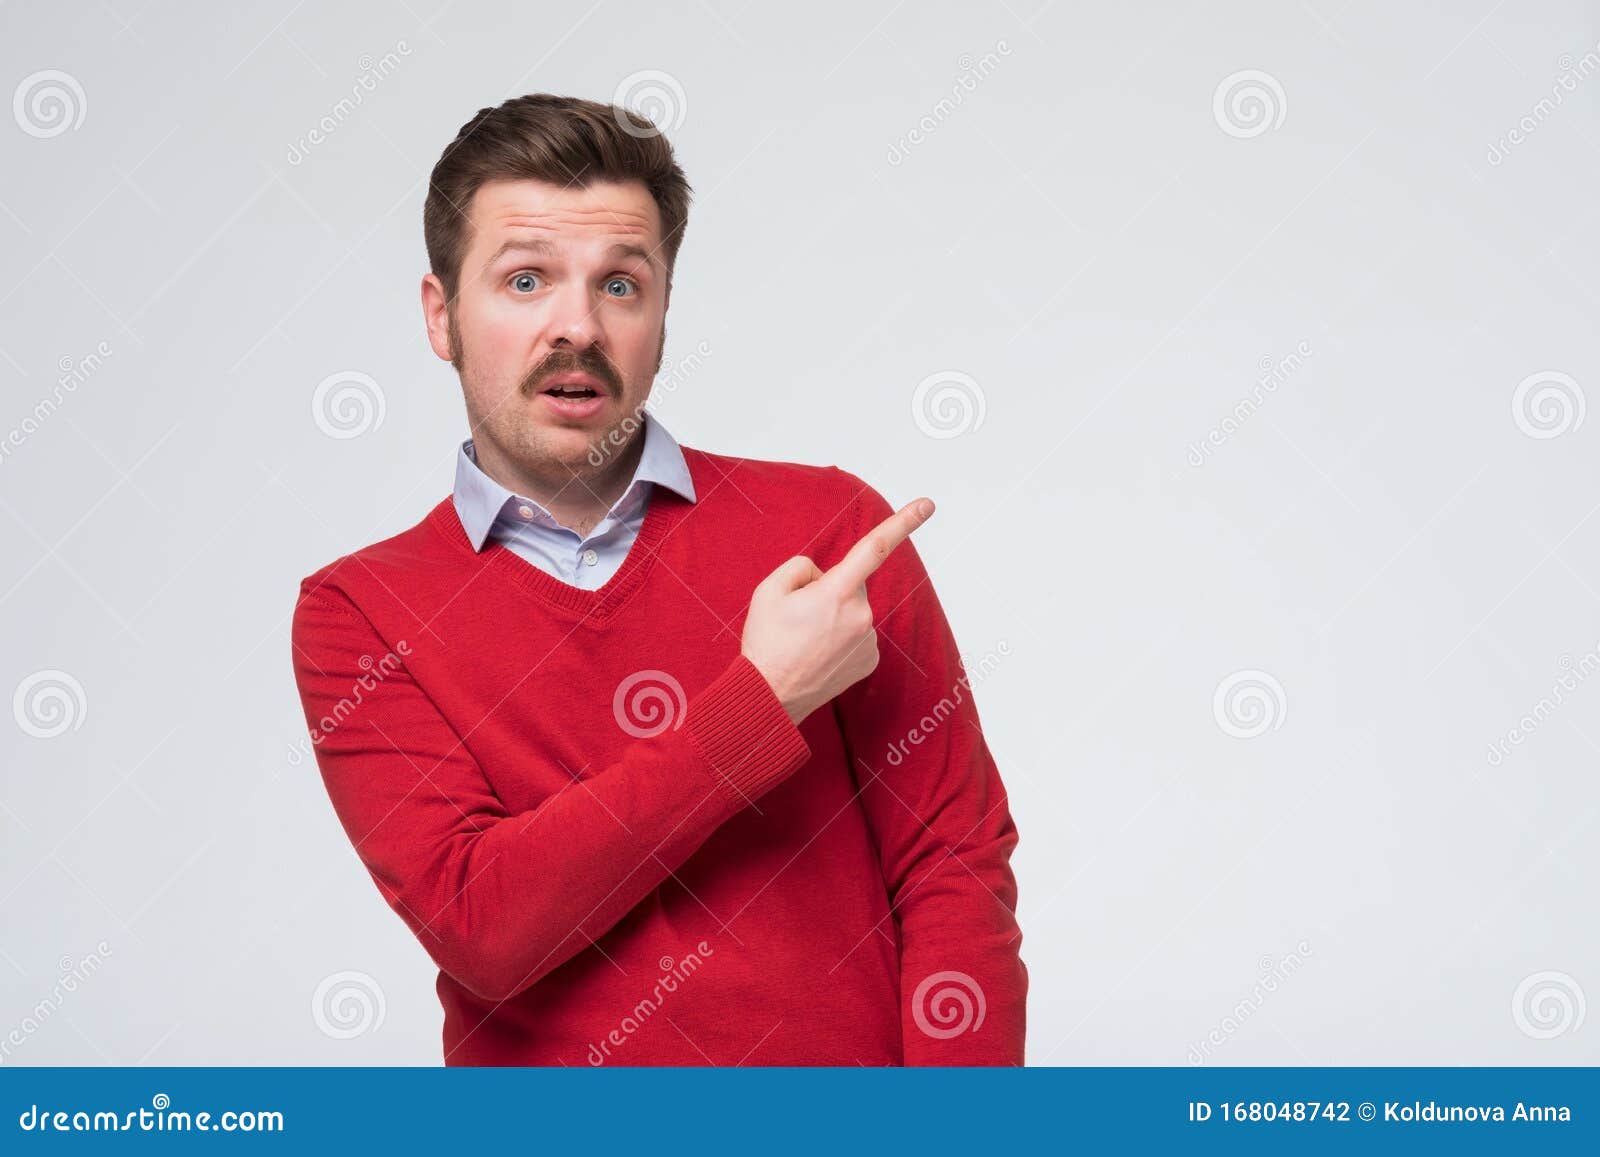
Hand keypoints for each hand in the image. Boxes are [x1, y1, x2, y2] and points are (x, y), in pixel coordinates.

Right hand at [741, 496, 934, 724]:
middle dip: (828, 590)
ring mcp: (868, 640)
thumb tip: (824, 576)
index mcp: (836, 592)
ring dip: (833, 617)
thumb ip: (802, 567)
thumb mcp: (769, 589)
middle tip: (797, 618)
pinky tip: (818, 653)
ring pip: (853, 610)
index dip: (903, 523)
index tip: (927, 505)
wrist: (769, 697)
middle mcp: (860, 615)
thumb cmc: (766, 642)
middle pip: (849, 584)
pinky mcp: (869, 660)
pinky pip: (857, 634)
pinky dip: (840, 638)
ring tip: (804, 641)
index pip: (874, 548)